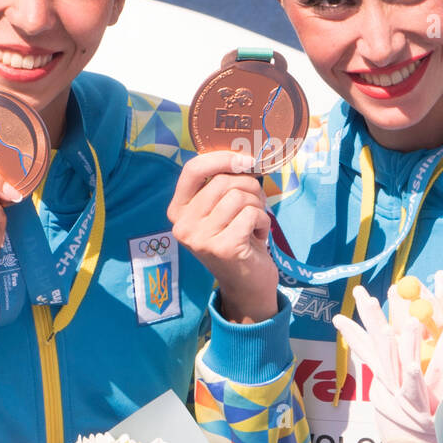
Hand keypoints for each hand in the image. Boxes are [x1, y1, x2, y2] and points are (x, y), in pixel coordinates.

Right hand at [168, 150, 278, 322]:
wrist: (247, 286)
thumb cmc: (237, 241)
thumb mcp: (222, 211)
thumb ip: (222, 186)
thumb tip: (243, 156)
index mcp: (178, 211)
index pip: (192, 169)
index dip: (221, 158)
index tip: (246, 160)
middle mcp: (183, 225)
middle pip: (223, 181)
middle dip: (250, 187)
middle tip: (256, 205)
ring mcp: (200, 238)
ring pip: (239, 196)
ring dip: (257, 206)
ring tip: (254, 223)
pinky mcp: (223, 248)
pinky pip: (252, 214)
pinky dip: (263, 222)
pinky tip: (258, 236)